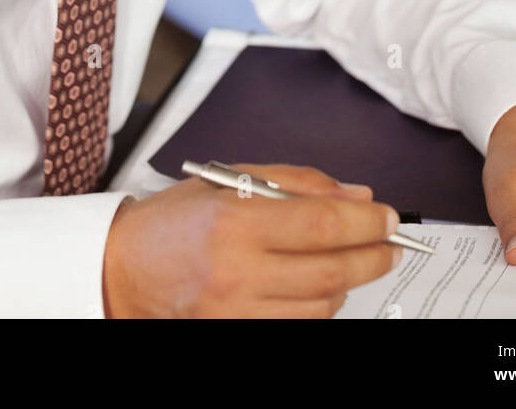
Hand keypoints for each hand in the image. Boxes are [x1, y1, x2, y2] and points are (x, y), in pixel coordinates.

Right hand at [102, 163, 400, 318]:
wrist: (121, 271)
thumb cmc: (175, 220)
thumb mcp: (231, 180)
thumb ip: (296, 184)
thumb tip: (356, 196)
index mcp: (235, 220)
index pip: (322, 223)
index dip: (367, 222)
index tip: (389, 217)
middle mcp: (237, 272)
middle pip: (331, 271)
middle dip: (373, 256)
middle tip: (394, 244)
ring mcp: (237, 313)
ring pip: (321, 305)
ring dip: (350, 282)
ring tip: (356, 260)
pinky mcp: (236, 335)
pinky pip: (298, 326)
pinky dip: (321, 306)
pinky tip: (322, 285)